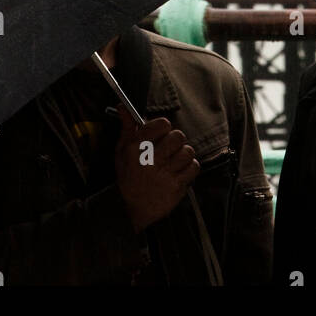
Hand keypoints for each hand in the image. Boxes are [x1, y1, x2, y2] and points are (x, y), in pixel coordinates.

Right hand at [114, 109, 198, 233]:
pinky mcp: (176, 187)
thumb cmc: (128, 175)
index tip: (161, 134)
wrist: (131, 208)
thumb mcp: (122, 150)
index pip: (162, 124)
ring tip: (175, 160)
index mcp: (136, 147)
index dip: (164, 127)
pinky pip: (193, 168)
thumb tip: (123, 106)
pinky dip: (190, 168)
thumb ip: (127, 127)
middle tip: (170, 148)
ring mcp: (164, 174)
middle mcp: (150, 159)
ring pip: (188, 152)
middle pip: (178, 136)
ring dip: (184, 154)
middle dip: (176, 140)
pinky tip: (180, 171)